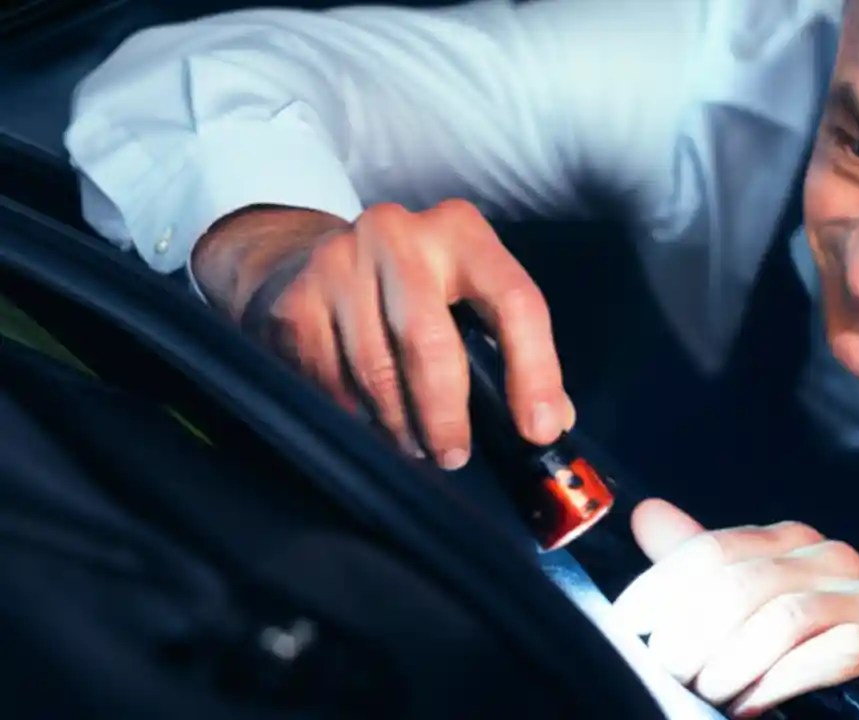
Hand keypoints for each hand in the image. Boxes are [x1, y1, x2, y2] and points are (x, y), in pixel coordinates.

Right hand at [191, 200, 573, 465]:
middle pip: (431, 343)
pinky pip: (330, 382)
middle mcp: (399, 235)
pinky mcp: (294, 301)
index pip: (515, 300)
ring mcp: (338, 263)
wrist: (301, 258)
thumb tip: (552, 420)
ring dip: (401, 425)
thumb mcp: (467, 297)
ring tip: (415, 445)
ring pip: (377, 371)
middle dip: (447, 415)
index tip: (538, 430)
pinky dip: (355, 416)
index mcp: (461, 232)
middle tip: (455, 456)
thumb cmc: (409, 290)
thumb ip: (514, 351)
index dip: (534, 371)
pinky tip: (369, 422)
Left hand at [615, 499, 858, 718]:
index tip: (628, 632)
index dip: (661, 591)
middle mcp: (829, 556)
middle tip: (668, 676)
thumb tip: (645, 514)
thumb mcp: (754, 609)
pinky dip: (787, 680)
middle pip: (740, 585)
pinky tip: (755, 706)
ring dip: (735, 663)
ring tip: (707, 695)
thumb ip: (701, 567)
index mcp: (785, 542)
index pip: (709, 551)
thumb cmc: (820, 650)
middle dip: (693, 637)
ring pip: (785, 617)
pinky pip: (840, 649)